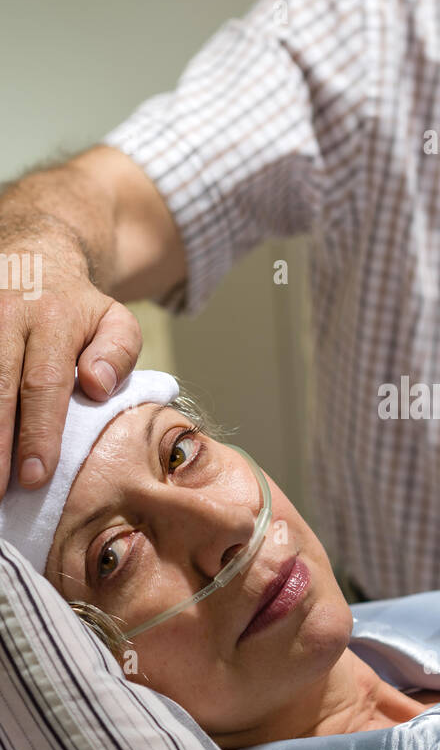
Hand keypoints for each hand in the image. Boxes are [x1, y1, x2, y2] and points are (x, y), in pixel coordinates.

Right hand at [0, 227, 141, 498]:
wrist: (32, 257)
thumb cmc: (78, 308)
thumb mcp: (114, 320)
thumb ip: (117, 353)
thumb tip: (97, 386)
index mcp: (53, 318)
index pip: (44, 384)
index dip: (38, 433)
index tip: (37, 476)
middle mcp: (7, 316)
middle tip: (1, 493)